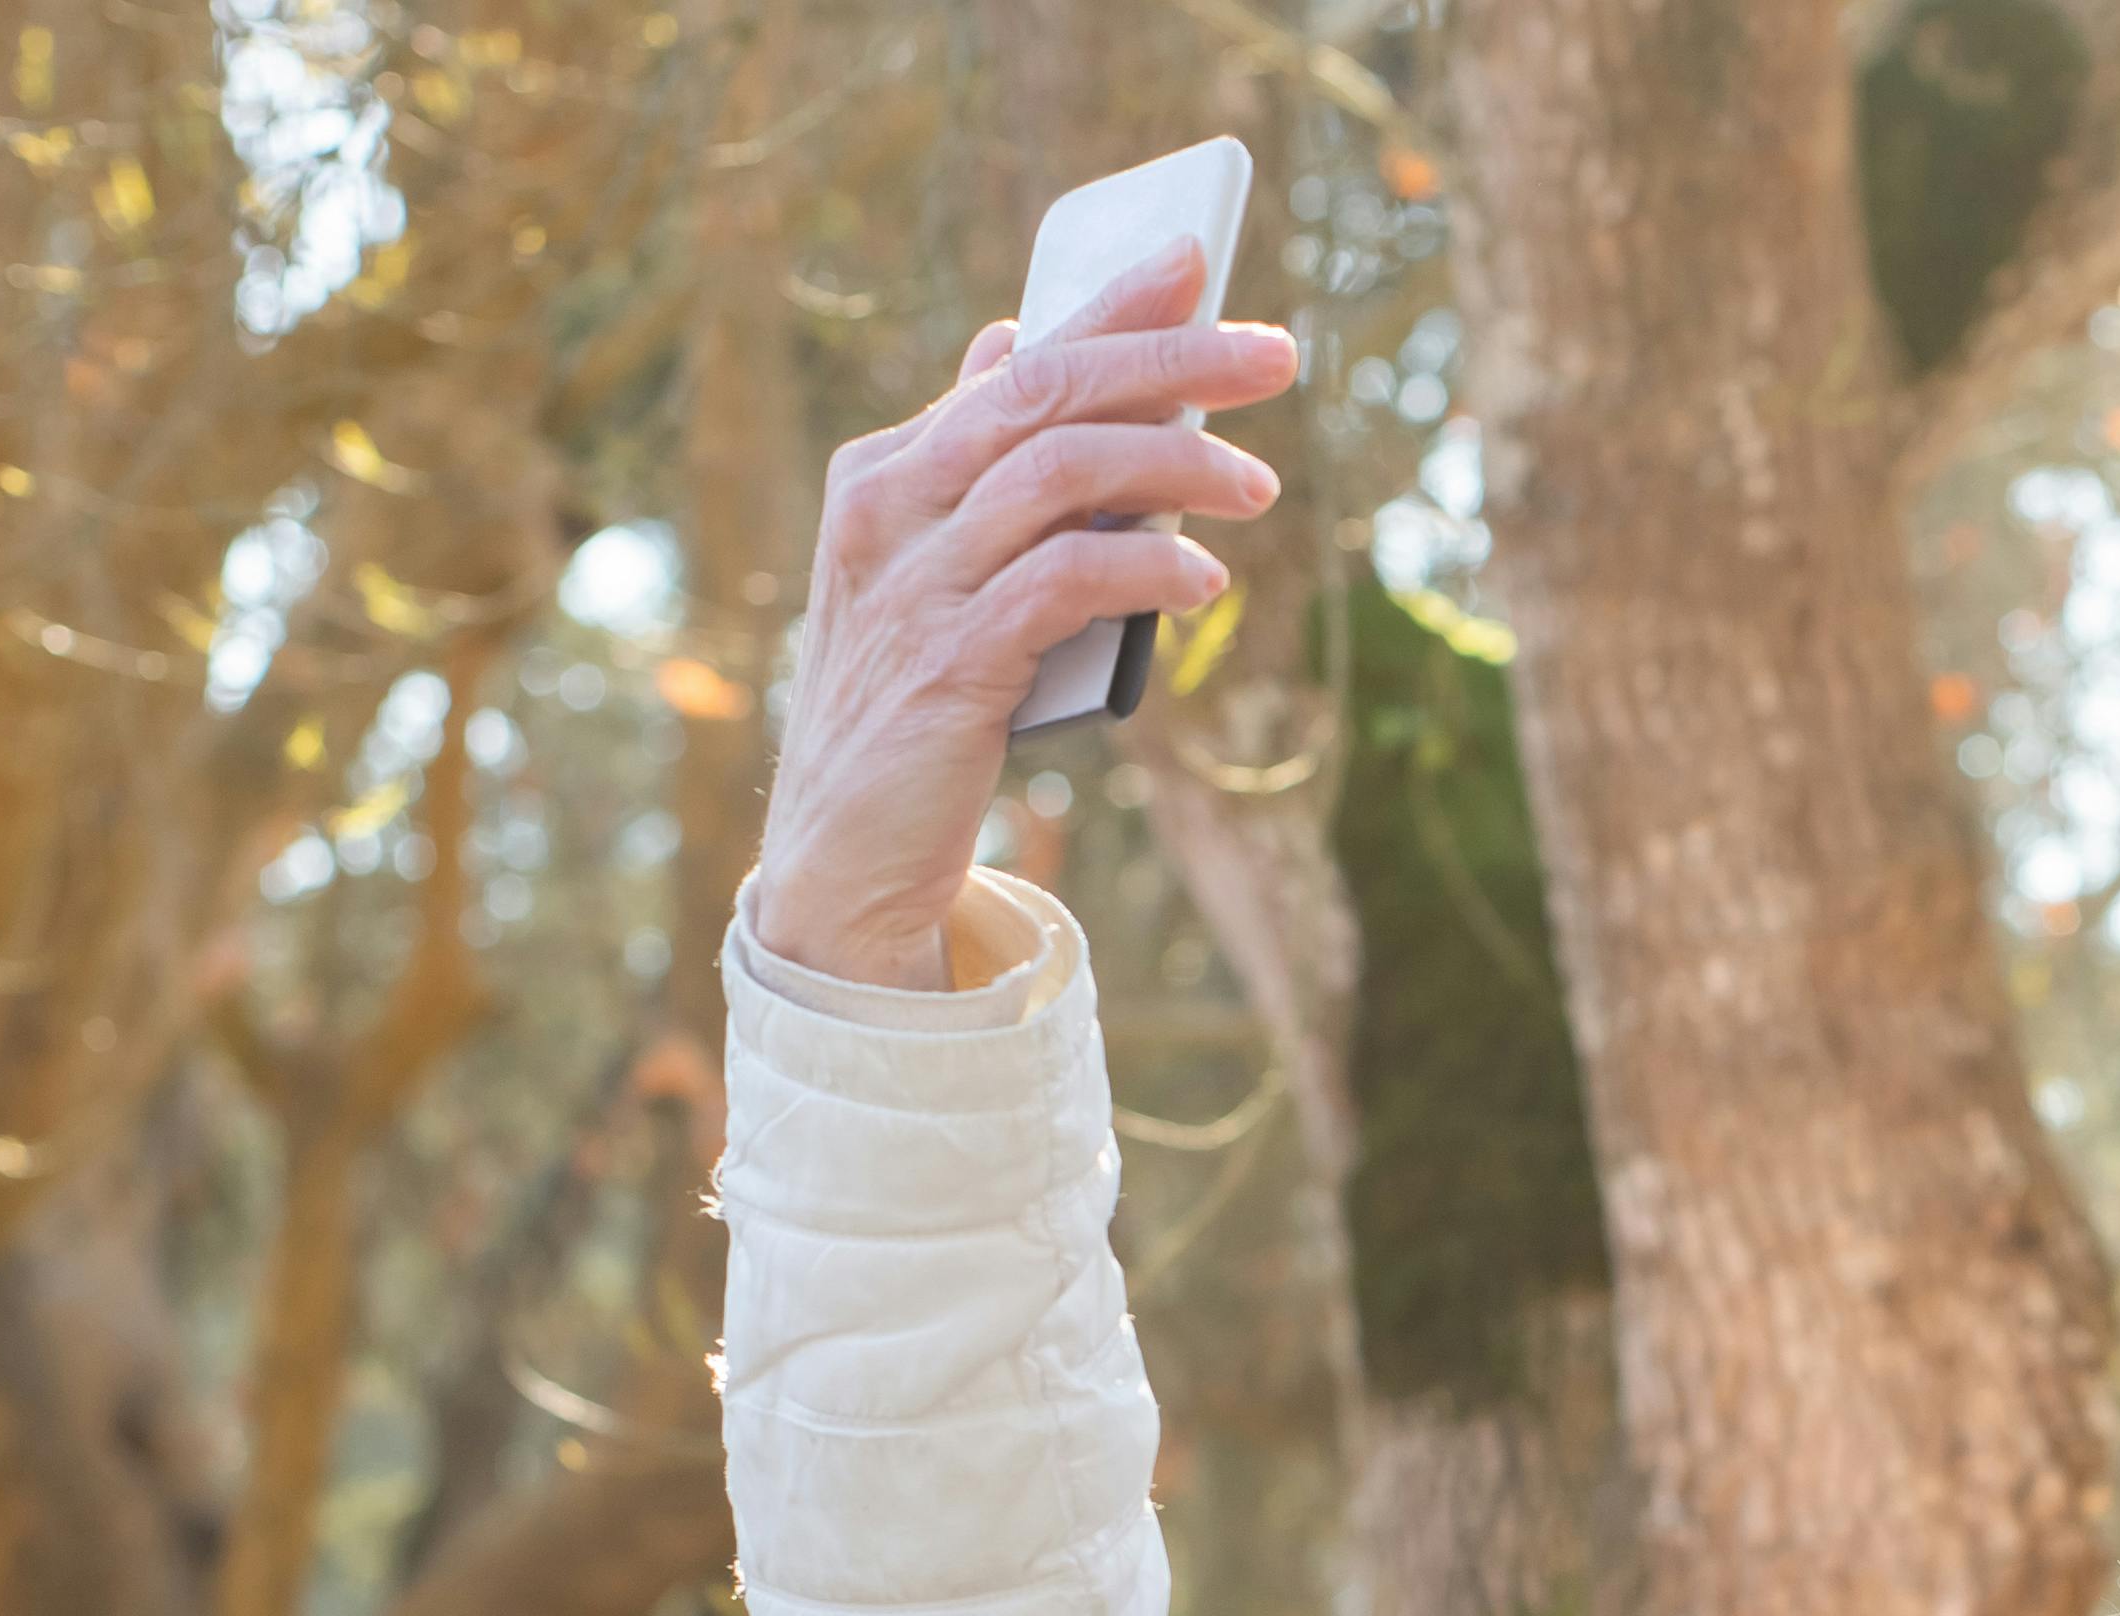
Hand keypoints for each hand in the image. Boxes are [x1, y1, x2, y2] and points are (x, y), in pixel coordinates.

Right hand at [745, 243, 1297, 989]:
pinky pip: (1066, 582)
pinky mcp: (950, 664)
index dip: (1108, 305)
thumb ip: (975, 464)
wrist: (846, 850)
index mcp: (887, 472)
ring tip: (1260, 485)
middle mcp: (888, 509)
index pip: (1017, 363)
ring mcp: (913, 584)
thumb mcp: (937, 566)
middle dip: (1168, 360)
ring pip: (1061, 475)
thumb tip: (1012, 340)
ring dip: (1178, 467)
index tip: (1196, 260)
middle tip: (1274, 354)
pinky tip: (1202, 583)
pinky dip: (1145, 568)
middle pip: (1044, 395)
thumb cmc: (914, 699)